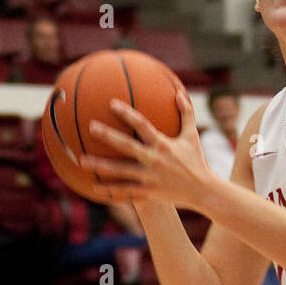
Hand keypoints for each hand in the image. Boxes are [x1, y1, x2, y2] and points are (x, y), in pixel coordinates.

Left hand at [81, 91, 211, 208]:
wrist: (203, 191)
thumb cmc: (196, 161)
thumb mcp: (192, 136)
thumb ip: (186, 113)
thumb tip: (179, 92)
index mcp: (163, 144)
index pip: (142, 124)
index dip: (127, 113)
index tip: (112, 103)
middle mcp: (154, 159)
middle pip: (127, 146)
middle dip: (108, 136)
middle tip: (91, 127)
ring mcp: (150, 177)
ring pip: (121, 171)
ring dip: (100, 165)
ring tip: (82, 160)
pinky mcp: (148, 192)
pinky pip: (125, 190)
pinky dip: (109, 189)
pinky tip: (93, 186)